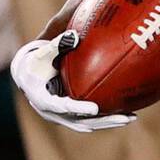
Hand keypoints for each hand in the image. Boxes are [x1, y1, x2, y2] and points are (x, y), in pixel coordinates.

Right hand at [10, 31, 136, 132]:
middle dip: (103, 120)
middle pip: (80, 122)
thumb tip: (74, 35)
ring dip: (109, 122)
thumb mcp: (42, 54)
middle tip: (125, 117)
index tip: (94, 109)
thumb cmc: (35, 62)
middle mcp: (53, 113)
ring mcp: (62, 117)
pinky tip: (126, 114)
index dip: (77, 109)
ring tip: (132, 117)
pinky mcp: (70, 116)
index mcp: (42, 99)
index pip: (61, 107)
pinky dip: (106, 118)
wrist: (27, 76)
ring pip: (88, 124)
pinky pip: (89, 120)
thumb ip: (57, 45)